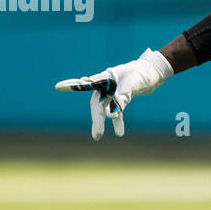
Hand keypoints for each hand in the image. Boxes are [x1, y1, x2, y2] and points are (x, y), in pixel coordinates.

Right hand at [55, 48, 172, 139]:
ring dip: (102, 123)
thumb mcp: (133, 84)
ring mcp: (111, 93)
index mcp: (105, 78)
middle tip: (97, 135)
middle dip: (96, 119)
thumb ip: (122, 97)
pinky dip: (118, 122)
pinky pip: (117, 112)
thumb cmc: (140, 73)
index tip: (58, 86)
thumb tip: (112, 114)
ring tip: (97, 137)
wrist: (151, 72)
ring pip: (104, 110)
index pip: (87, 83)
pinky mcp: (120, 99)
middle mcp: (105, 86)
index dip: (72, 85)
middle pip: (96, 104)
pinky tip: (119, 133)